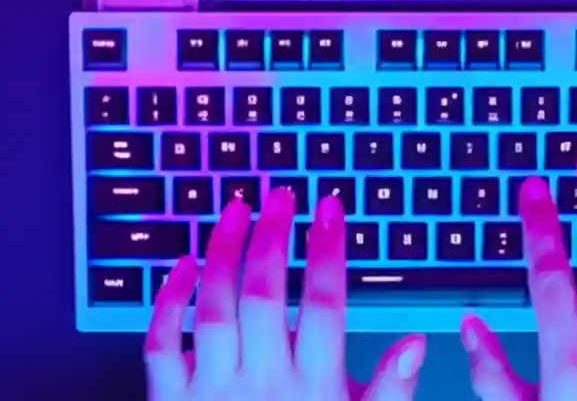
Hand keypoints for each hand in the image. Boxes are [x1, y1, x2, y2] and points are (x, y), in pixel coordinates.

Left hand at [145, 189, 426, 400]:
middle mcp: (261, 384)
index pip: (325, 303)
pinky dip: (167, 300)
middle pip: (265, 293)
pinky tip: (180, 265)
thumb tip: (416, 344)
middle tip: (281, 195)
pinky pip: (160, 344)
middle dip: (273, 236)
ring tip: (234, 211)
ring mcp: (211, 392)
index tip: (330, 209)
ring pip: (213, 307)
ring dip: (221, 252)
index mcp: (315, 390)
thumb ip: (391, 392)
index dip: (327, 249)